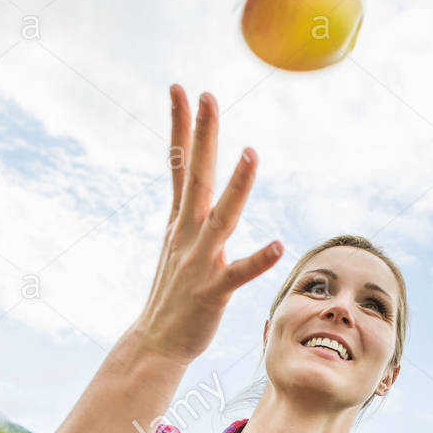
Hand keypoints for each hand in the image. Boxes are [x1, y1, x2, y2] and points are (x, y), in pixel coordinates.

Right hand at [131, 85, 282, 364]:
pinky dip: (257, 259)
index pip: (179, 165)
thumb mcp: (174, 245)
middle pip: (196, 176)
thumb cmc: (173, 296)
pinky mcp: (214, 291)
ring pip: (221, 216)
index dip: (180, 127)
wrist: (155, 343)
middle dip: (203, 135)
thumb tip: (191, 187)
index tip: (180, 89)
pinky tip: (277, 245)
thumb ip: (186, 214)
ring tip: (252, 153)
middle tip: (209, 95)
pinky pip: (239, 272)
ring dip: (237, 185)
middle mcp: (187, 235)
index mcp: (179, 223)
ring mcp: (199, 262)